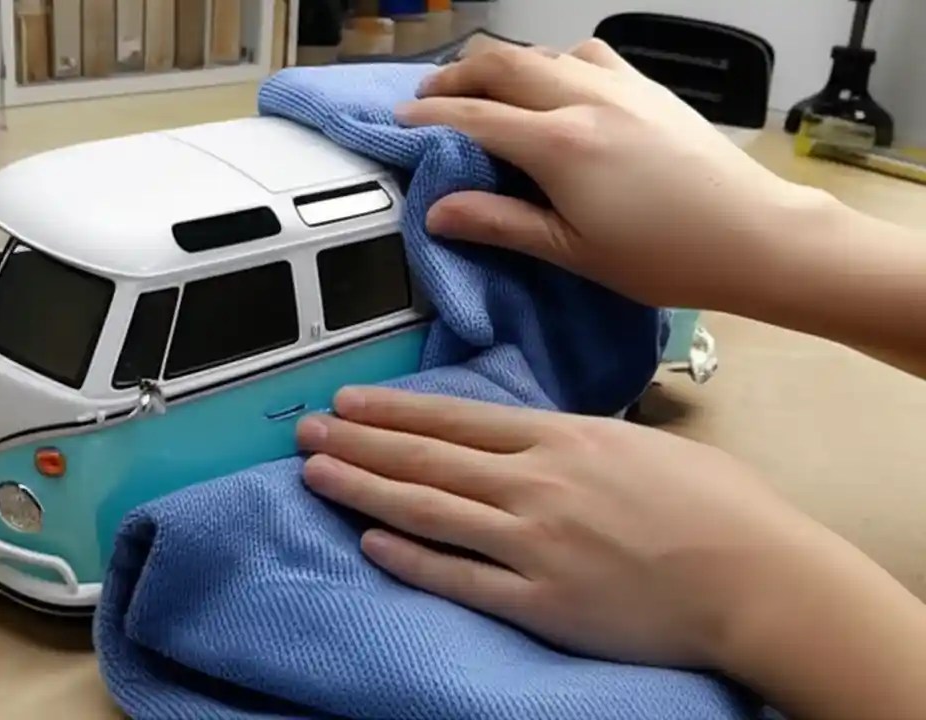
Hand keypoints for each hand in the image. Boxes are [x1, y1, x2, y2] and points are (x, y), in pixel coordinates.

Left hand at [293, 386, 902, 674]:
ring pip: (428, 510)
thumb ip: (581, 441)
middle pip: (427, 458)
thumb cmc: (720, 509)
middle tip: (306, 428)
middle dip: (359, 442)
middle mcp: (538, 484)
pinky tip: (370, 541)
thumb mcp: (644, 446)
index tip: (350, 401)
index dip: (394, 410)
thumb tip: (542, 439)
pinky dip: (410, 559)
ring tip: (316, 473)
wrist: (759, 579)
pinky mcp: (539, 601)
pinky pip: (459, 578)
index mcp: (564, 438)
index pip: (457, 419)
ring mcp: (534, 543)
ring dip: (364, 489)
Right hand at [396, 39, 829, 310]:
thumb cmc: (666, 256)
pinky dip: (552, 59)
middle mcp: (586, 100)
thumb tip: (439, 212)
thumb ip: (501, 224)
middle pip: (501, 63)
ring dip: (501, 63)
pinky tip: (553, 82)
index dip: (430, 117)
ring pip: (542, 51)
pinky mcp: (649, 87)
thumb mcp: (572, 251)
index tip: (401, 122)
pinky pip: (587, 53)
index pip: (475, 116)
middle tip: (428, 96)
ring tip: (481, 87)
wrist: (754, 235)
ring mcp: (621, 86)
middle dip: (456, 75)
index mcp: (561, 144)